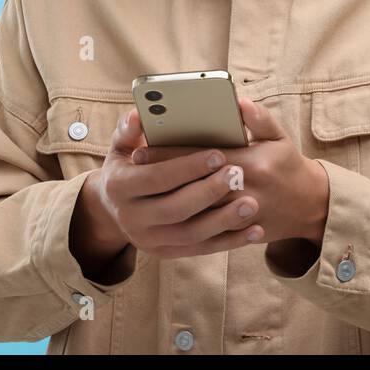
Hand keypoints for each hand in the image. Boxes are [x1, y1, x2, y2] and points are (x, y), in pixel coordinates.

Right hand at [90, 106, 266, 259]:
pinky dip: (229, 241)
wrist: (116, 206)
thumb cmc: (129, 165)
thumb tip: (138, 116)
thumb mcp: (121, 146)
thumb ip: (129, 129)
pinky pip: (201, 250)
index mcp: (118, 186)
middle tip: (238, 176)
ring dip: (224, 221)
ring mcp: (148, 240)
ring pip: (191, 234)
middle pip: (175, 209)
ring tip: (251, 204)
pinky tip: (254, 230)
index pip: (156, 177)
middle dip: (209, 192)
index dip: (188, 167)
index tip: (219, 155)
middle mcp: (129, 218)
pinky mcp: (165, 253)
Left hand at [131, 97, 329, 248]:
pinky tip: (162, 212)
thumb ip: (259, 118)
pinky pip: (205, 232)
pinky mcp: (237, 233)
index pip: (201, 157)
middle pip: (193, 184)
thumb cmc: (288, 165)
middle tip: (134, 167)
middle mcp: (245, 191)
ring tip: (141, 189)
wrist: (309, 206)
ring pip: (195, 211)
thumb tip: (238, 101)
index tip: (142, 149)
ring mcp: (241, 216)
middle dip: (162, 176)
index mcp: (253, 163)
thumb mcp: (279, 137)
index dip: (170, 154)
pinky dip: (182, 220)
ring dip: (166, 199)